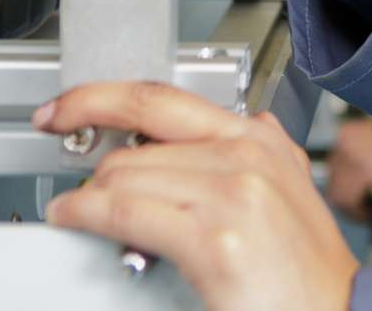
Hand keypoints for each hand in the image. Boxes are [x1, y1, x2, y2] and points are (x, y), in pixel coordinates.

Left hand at [35, 83, 356, 310]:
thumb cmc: (307, 275)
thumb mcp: (284, 193)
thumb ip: (252, 156)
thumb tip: (213, 133)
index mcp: (260, 140)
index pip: (162, 99)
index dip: (100, 97)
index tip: (65, 107)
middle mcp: (248, 156)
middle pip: (136, 140)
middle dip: (95, 163)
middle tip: (74, 179)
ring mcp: (233, 194)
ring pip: (123, 173)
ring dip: (87, 194)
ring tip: (77, 209)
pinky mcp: (215, 239)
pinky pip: (124, 211)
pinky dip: (85, 212)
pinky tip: (74, 216)